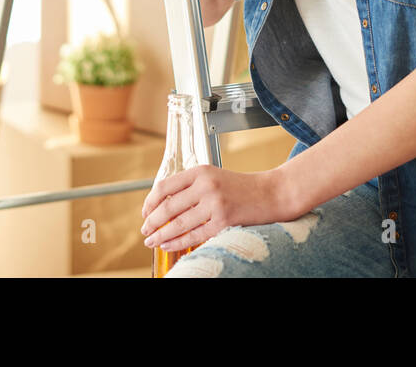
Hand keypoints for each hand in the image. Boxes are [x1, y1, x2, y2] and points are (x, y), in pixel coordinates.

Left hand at [139, 165, 296, 252]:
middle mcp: (206, 185)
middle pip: (168, 207)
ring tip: (151, 240)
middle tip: (144, 230)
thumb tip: (162, 205)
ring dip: (161, 234)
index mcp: (200, 171)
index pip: (165, 187)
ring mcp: (215, 203)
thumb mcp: (214, 177)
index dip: (150, 202)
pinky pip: (194, 235)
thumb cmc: (241, 187)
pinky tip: (168, 244)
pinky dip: (177, 242)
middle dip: (152, 221)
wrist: (271, 193)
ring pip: (178, 224)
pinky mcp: (224, 221)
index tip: (145, 212)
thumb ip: (191, 187)